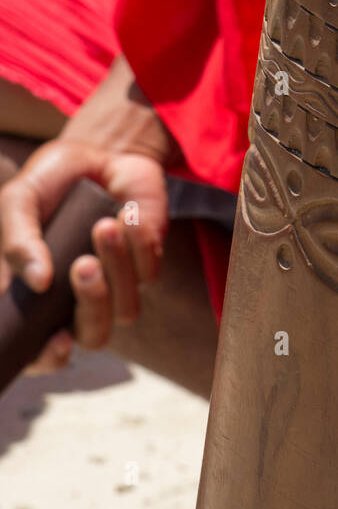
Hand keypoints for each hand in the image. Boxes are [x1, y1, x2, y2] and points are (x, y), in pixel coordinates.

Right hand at [0, 58, 174, 370]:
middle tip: (82, 265)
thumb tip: (36, 282)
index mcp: (40, 297)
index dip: (49, 357)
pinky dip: (139, 242)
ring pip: (126, 307)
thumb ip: (17, 240)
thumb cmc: (50, 182)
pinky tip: (127, 213)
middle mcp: (79, 299)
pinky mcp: (147, 261)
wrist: (96, 151)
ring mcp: (116, 283)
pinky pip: (150, 270)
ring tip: (104, 225)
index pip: (44, 350)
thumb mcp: (19, 200)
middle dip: (92, 305)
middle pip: (93, 335)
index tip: (57, 343)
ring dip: (117, 267)